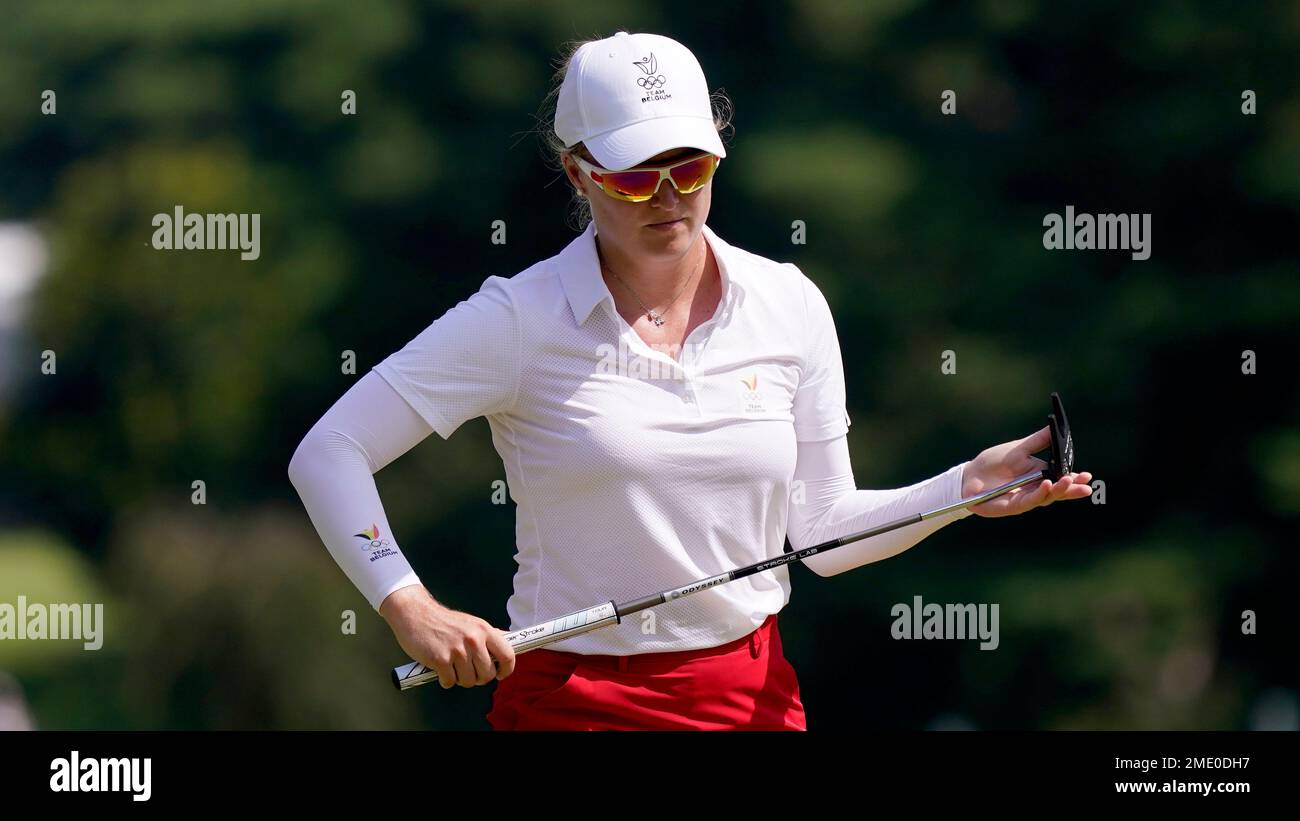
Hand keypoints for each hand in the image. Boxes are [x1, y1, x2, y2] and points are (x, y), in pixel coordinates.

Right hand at [378, 585, 515, 688]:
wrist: (414, 613)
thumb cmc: (443, 621)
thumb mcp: (471, 623)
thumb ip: (488, 636)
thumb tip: (510, 643)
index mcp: (484, 630)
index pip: (507, 655)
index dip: (506, 669)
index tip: (501, 674)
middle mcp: (473, 639)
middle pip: (487, 674)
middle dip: (478, 677)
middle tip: (468, 670)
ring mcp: (457, 650)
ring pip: (468, 681)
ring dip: (459, 679)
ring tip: (452, 666)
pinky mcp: (440, 660)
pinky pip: (449, 682)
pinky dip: (444, 680)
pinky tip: (440, 668)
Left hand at [960, 425, 1092, 517]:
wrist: (969, 475)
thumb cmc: (994, 463)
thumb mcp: (1019, 449)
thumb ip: (1038, 441)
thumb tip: (1055, 427)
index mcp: (1040, 475)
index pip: (1061, 478)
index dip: (1075, 478)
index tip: (1088, 475)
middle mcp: (1036, 489)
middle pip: (1058, 491)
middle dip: (1072, 489)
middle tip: (1085, 485)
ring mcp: (1025, 499)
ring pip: (1046, 497)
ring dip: (1058, 490)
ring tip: (1067, 481)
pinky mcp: (1013, 506)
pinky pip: (1029, 501)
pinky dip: (1039, 493)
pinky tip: (1047, 485)